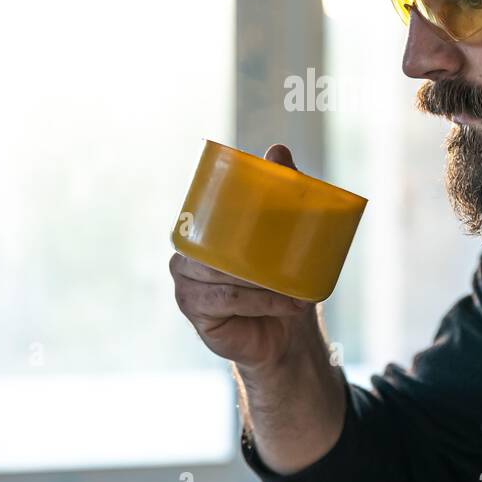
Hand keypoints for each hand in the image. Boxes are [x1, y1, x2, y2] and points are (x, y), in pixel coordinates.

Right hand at [170, 144, 318, 371]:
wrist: (282, 333)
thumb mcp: (283, 235)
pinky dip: (261, 301)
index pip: (207, 215)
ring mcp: (186, 286)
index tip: (269, 217)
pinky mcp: (196, 313)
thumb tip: (278, 149)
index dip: (231, 210)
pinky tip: (287, 304)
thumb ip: (280, 190)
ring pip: (224, 275)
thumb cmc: (279, 279)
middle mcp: (185, 257)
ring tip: (296, 287)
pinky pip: (229, 301)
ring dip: (263, 281)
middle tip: (291, 257)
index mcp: (198, 232)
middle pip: (214, 246)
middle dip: (252, 251)